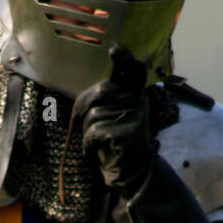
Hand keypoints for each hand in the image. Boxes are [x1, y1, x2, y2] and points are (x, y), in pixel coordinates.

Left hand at [72, 44, 155, 197]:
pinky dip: (88, 144)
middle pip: (99, 93)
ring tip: (99, 143)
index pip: (132, 71)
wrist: (131, 173)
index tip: (115, 49)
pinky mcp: (127, 134)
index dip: (124, 59)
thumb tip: (86, 99)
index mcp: (135, 95)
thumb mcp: (114, 115)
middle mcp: (137, 102)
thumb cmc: (115, 141)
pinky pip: (94, 131)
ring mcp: (134, 118)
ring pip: (93, 114)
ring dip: (87, 132)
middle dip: (84, 108)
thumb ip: (106, 98)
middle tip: (86, 125)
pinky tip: (95, 151)